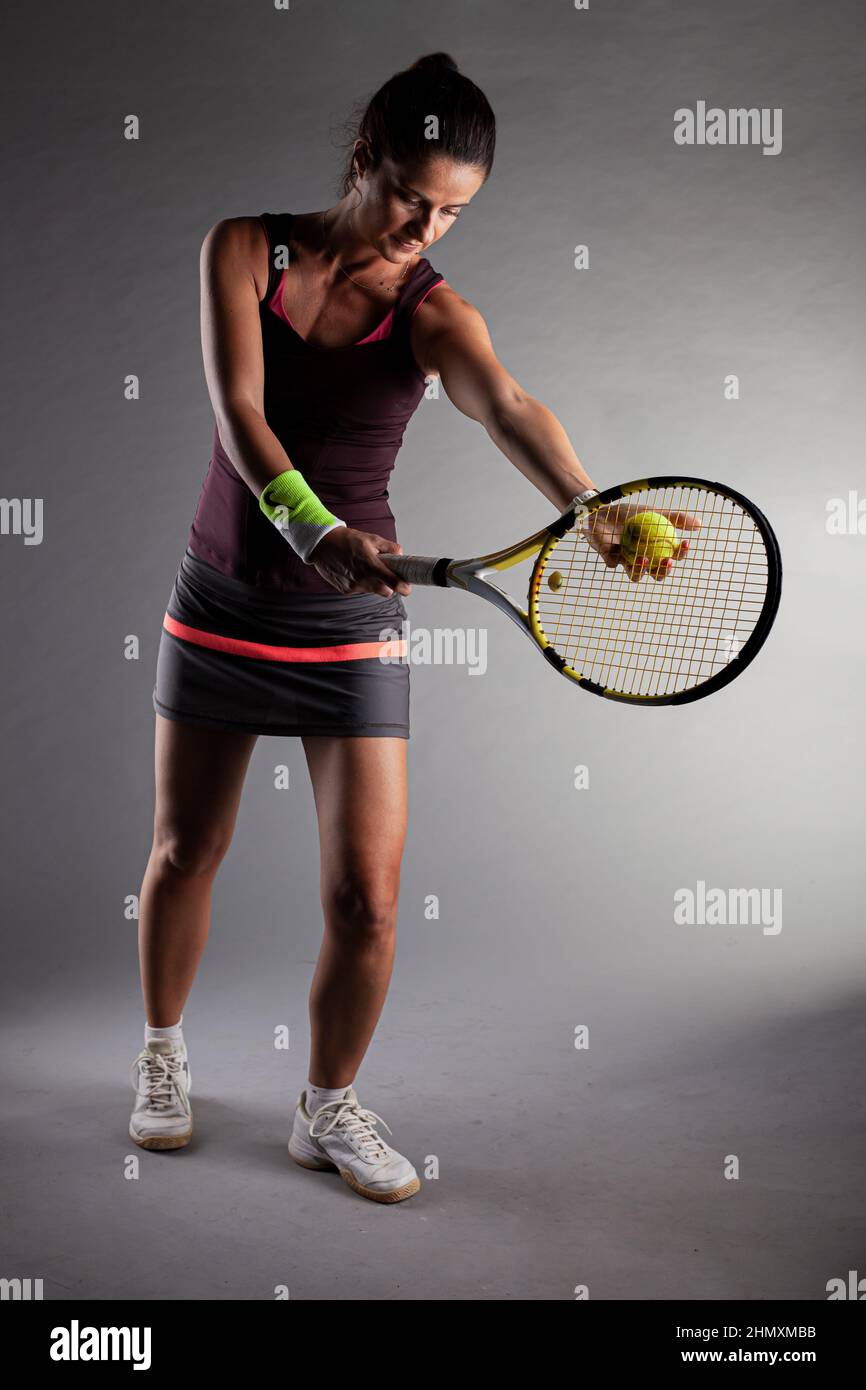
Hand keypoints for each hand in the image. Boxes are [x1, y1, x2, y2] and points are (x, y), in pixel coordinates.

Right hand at [309, 527, 411, 597]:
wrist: (322, 544)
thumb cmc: (347, 540)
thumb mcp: (371, 538)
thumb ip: (390, 547)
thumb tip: (400, 555)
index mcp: (370, 564)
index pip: (391, 581)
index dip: (403, 587)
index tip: (407, 588)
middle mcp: (361, 578)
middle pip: (385, 592)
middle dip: (388, 585)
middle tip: (386, 574)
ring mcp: (353, 586)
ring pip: (372, 590)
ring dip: (373, 583)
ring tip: (364, 568)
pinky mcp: (345, 590)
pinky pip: (360, 590)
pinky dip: (361, 583)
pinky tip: (354, 571)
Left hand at [581, 501, 701, 581]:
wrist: (603, 510)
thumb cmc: (630, 513)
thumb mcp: (654, 513)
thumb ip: (675, 518)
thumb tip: (700, 524)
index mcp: (656, 550)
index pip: (672, 557)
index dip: (680, 554)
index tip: (684, 544)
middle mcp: (643, 559)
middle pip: (657, 574)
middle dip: (664, 571)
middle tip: (666, 561)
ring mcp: (627, 562)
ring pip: (636, 575)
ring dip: (640, 570)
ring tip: (643, 560)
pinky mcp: (611, 560)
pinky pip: (614, 563)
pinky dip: (616, 557)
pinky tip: (617, 549)